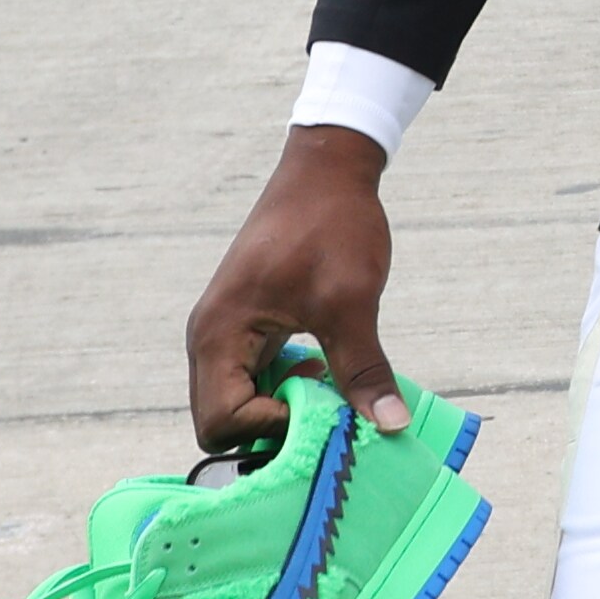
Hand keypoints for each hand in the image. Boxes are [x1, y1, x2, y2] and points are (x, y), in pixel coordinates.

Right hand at [185, 124, 403, 452]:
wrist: (328, 169)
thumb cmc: (333, 225)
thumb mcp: (352, 300)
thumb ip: (363, 368)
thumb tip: (389, 425)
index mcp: (217, 335)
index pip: (219, 422)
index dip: (270, 428)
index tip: (321, 401)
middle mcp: (209, 340)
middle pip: (220, 423)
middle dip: (271, 429)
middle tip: (326, 409)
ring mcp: (226, 334)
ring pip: (238, 404)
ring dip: (281, 410)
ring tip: (330, 391)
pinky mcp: (248, 328)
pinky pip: (254, 381)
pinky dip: (286, 389)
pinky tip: (327, 371)